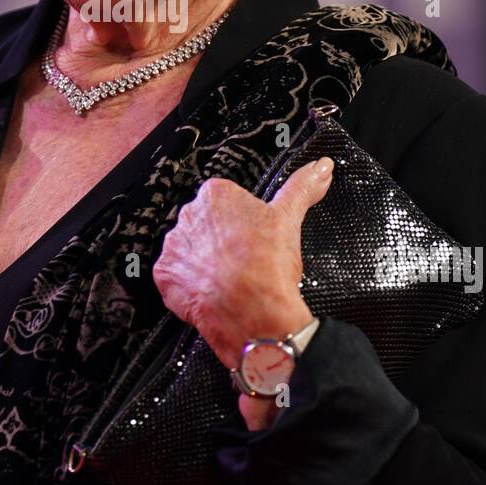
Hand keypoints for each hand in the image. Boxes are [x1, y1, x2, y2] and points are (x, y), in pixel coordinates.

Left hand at [152, 157, 330, 375]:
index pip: (228, 201)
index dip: (245, 222)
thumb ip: (302, 187)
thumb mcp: (289, 219)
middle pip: (208, 225)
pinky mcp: (165, 276)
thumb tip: (320, 168)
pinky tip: (212, 290)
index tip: (254, 237)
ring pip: (191, 250)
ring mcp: (175, 247)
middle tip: (245, 259)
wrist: (255, 316)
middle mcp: (189, 216)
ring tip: (230, 277)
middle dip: (223, 241)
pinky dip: (190, 285)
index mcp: (216, 194)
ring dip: (205, 261)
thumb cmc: (268, 270)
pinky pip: (175, 276)